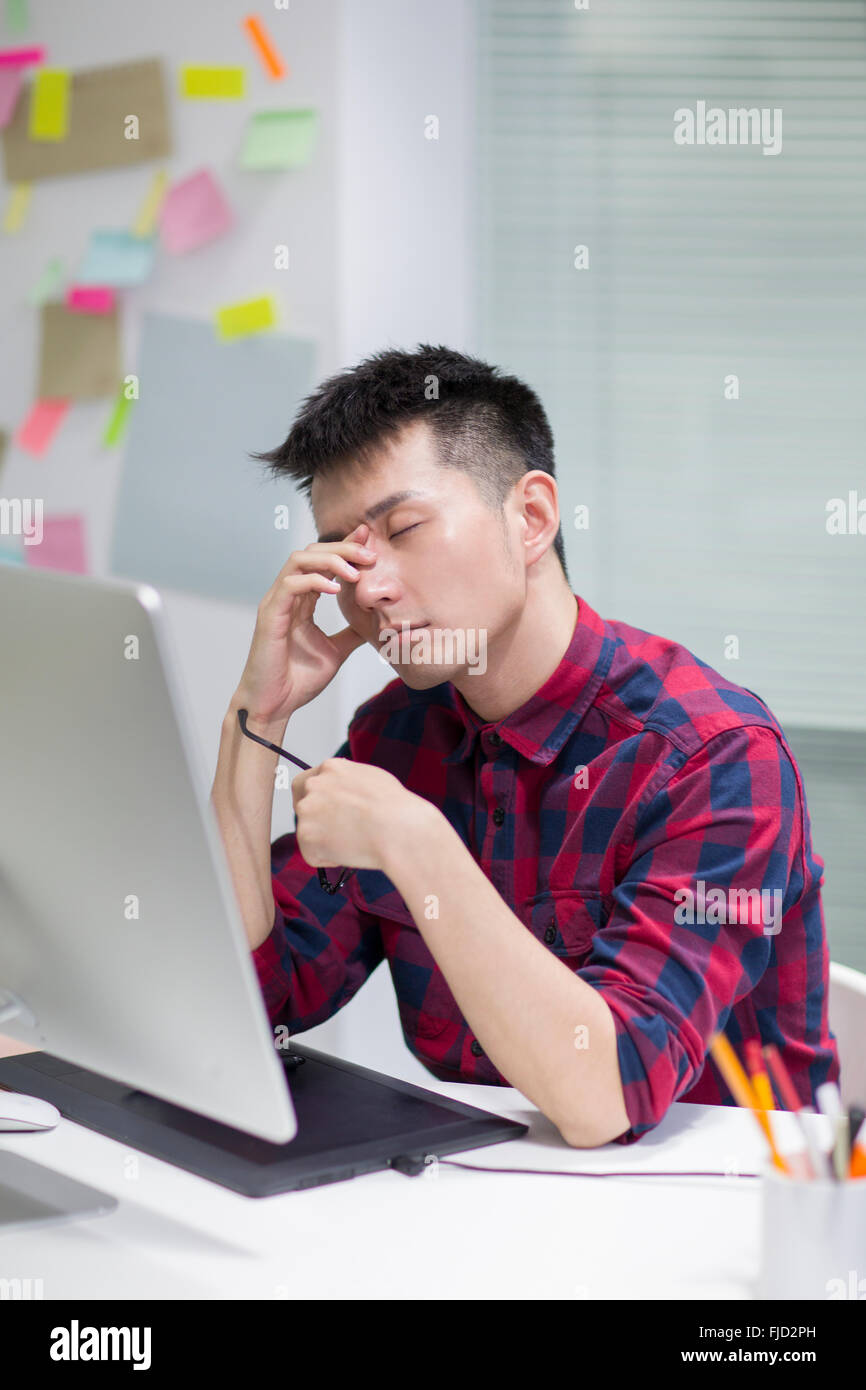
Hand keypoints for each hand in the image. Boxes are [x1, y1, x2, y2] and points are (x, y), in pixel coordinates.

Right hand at [233, 522, 376, 723]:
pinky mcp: (270, 615)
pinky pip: (290, 585)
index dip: (345, 546)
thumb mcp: (336, 650)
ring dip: (330, 560)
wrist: (275, 705)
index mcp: (302, 600)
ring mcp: (276, 602)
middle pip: (312, 552)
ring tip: (355, 572)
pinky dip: (314, 581)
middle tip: (370, 555)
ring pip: (299, 560)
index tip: (369, 540)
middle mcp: (287, 595)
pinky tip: (335, 589)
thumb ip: (351, 632)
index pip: (323, 561)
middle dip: (343, 548)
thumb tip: (375, 622)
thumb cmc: (297, 679)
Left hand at [291, 757, 429, 873]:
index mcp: (331, 768)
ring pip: (309, 832)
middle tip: (337, 834)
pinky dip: (329, 859)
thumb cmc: (395, 807)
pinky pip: (313, 854)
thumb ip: (349, 783)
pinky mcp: (306, 835)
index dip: (314, 801)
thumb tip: (345, 792)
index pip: (307, 782)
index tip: (320, 813)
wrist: (398, 829)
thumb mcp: (372, 779)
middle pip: (303, 806)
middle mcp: (314, 785)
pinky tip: (351, 852)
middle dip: (317, 822)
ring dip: (327, 841)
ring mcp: (307, 810)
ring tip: (356, 841)